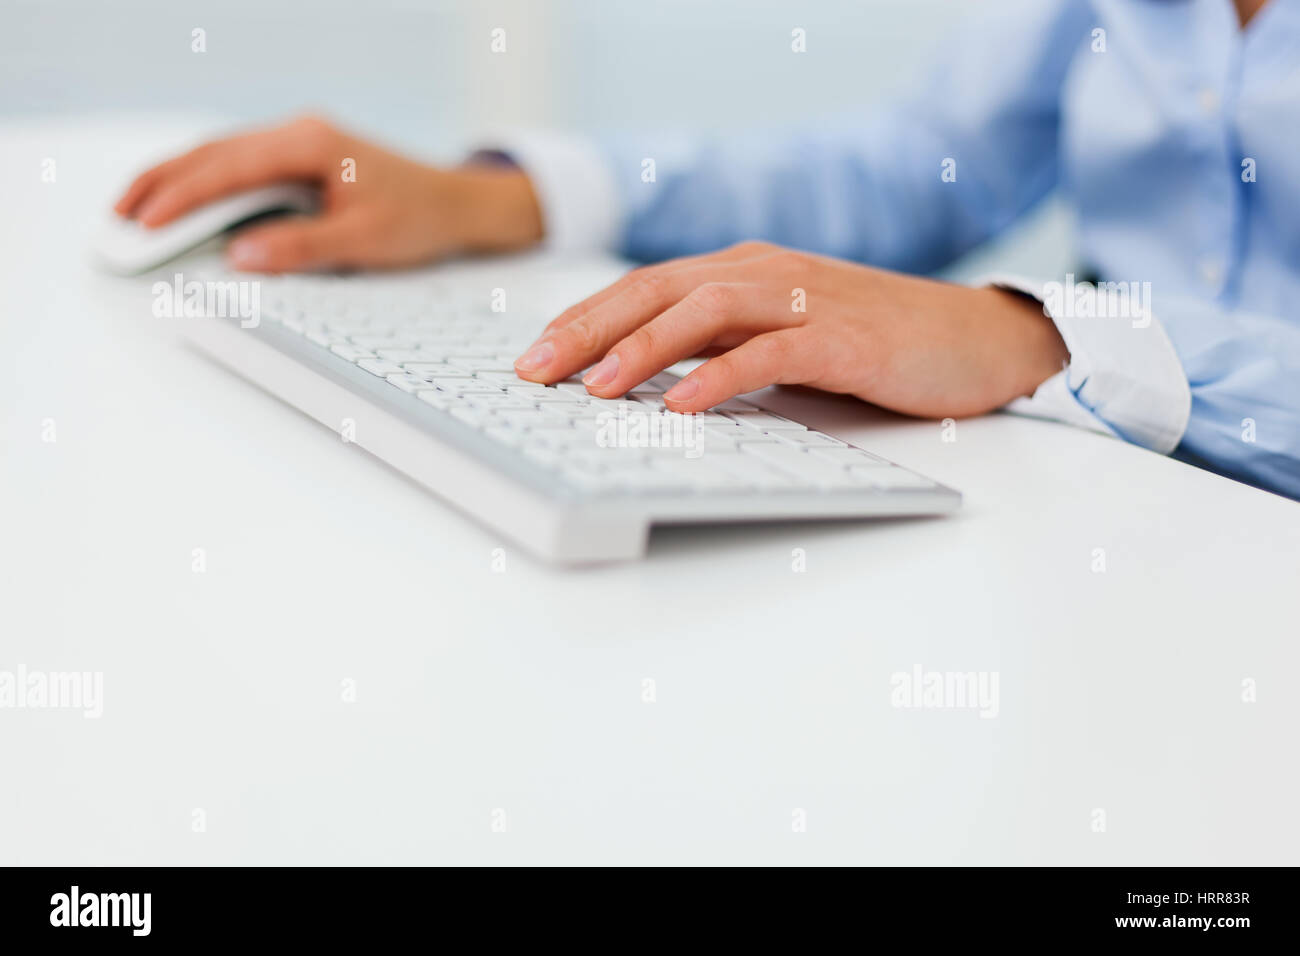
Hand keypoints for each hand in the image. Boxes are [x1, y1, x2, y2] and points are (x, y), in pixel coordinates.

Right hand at [113, 115, 543, 271]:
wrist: (457, 204)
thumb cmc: (419, 218)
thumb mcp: (361, 242)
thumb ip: (298, 248)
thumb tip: (238, 255)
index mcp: (310, 144)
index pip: (228, 168)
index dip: (181, 197)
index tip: (146, 224)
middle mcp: (299, 133)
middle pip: (212, 152)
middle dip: (162, 183)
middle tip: (119, 217)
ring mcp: (298, 141)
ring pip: (221, 154)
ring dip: (178, 180)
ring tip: (136, 210)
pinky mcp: (300, 156)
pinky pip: (240, 164)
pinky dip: (206, 181)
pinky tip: (183, 201)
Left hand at [514, 241, 1067, 417]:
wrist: (975, 339)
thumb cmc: (873, 342)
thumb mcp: (782, 336)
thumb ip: (723, 344)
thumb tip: (647, 379)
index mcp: (745, 271)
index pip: (646, 288)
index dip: (584, 320)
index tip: (534, 356)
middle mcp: (767, 274)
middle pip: (659, 291)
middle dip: (588, 330)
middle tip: (534, 371)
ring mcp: (806, 302)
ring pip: (706, 311)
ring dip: (643, 348)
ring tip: (594, 388)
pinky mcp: (844, 340)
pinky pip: (770, 352)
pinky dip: (721, 376)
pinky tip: (682, 405)